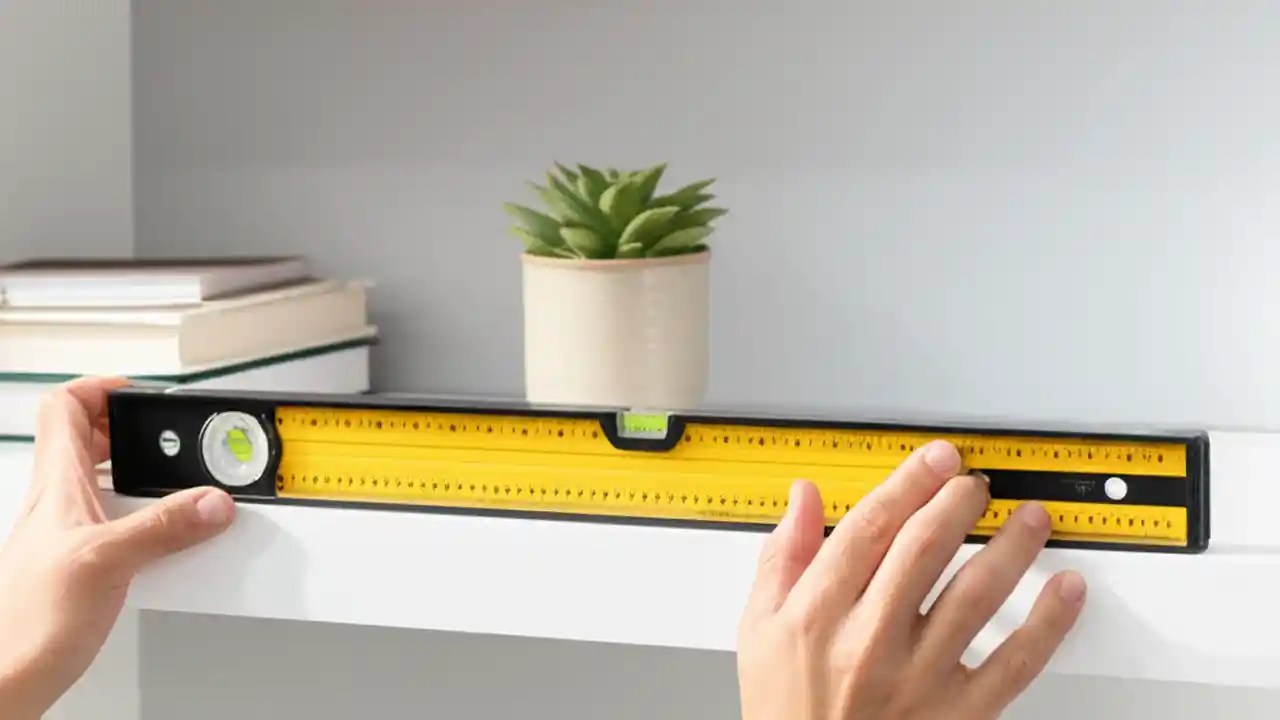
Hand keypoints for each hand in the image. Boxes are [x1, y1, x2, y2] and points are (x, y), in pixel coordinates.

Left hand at [0, 377, 236, 718]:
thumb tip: (211, 501)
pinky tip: (161, 533)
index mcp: (58, 484)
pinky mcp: (77, 561)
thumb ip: (165, 526)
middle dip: (126, 426)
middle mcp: (57, 502)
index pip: (65, 406)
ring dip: (131, 469)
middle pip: (83, 437)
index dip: (102, 387)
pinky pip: (109, 519)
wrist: (12, 674)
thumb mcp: (110, 561)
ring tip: (167, 473)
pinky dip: (138, 513)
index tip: (140, 392)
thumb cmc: (29, 621)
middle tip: (160, 431)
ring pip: (96, 478)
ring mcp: (65, 531)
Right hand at [737, 440, 1085, 719]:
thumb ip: (783, 557)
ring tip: (1031, 517)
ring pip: (977, 594)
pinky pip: (1015, 663)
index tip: (934, 460)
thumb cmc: (786, 708)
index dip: (909, 482)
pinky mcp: (959, 713)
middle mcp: (870, 641)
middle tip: (977, 483)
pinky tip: (1066, 590)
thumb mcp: (760, 628)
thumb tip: (804, 500)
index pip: (870, 527)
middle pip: (924, 548)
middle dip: (959, 501)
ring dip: (1012, 546)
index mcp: (818, 614)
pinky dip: (1049, 623)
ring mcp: (919, 677)